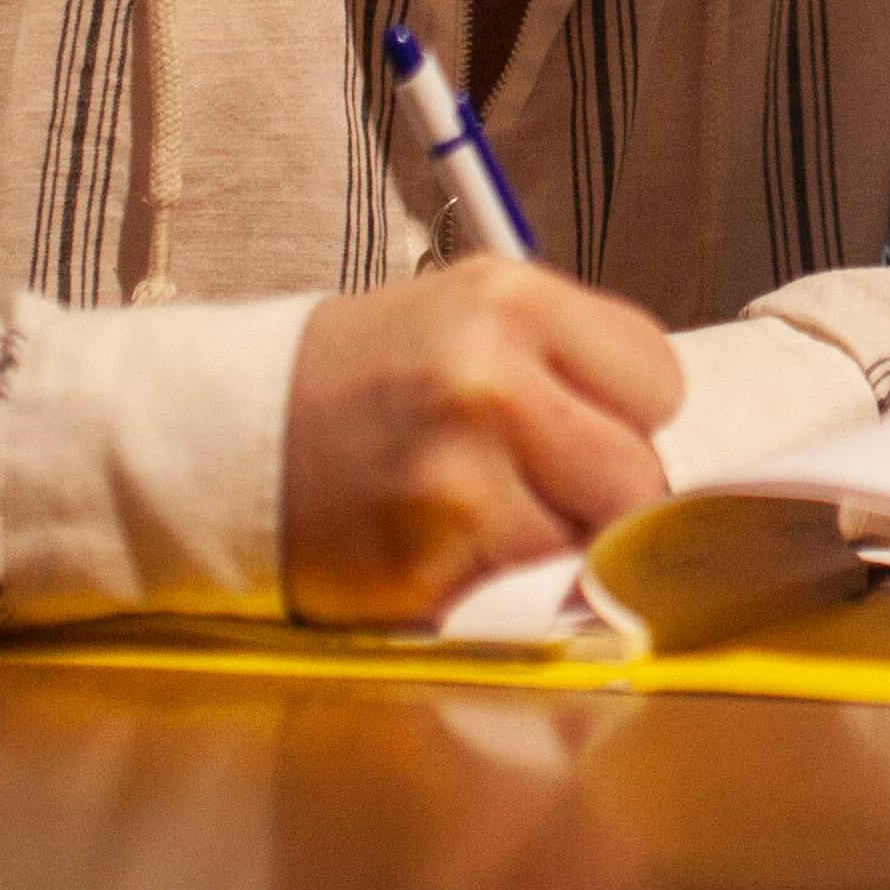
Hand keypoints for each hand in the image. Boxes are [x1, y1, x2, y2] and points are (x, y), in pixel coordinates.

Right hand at [284, 261, 687, 623]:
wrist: (230, 436)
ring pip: (589, 542)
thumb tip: (657, 450)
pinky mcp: (430, 556)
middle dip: (603, 492)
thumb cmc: (363, 381)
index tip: (582, 422)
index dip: (629, 413)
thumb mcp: (467, 320)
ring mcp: (461, 472)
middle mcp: (492, 377)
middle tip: (534, 483)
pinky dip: (498, 581)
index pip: (658, 378)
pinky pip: (522, 588)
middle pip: (639, 473)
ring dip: (552, 543)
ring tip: (480, 511)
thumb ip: (566, 366)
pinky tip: (444, 544)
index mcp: (512, 301)